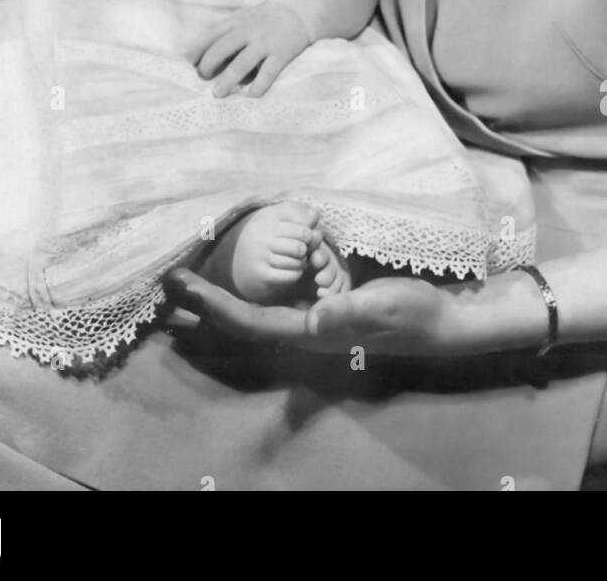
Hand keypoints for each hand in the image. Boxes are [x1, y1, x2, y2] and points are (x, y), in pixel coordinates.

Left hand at [164, 268, 545, 355]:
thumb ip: (349, 313)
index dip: (209, 303)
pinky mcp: (322, 305)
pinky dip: (246, 288)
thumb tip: (313, 317)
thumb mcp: (384, 307)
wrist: (444, 319)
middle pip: (238, 319)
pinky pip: (274, 298)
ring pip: (252, 309)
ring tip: (185, 277)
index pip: (246, 321)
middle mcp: (301, 328)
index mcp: (308, 332)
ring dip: (217, 297)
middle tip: (162, 279)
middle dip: (199, 303)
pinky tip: (236, 275)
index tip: (177, 281)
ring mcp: (310, 318)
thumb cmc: (414, 313)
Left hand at [188, 3, 310, 97]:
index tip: (189, 62)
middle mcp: (249, 30)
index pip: (211, 33)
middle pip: (221, 49)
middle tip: (203, 78)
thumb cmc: (269, 18)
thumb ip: (230, 30)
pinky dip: (258, 86)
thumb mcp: (247, 16)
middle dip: (208, 65)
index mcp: (238, 20)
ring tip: (217, 93)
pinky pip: (268, 73)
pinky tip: (251, 95)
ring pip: (241, 64)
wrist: (303, 12)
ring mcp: (266, 42)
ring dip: (227, 80)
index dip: (197, 49)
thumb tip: (204, 52)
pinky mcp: (282, 53)